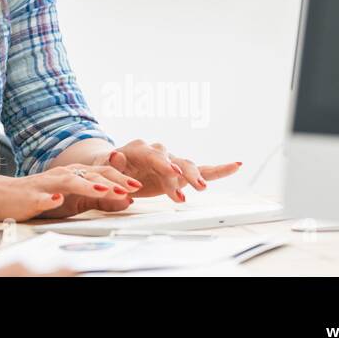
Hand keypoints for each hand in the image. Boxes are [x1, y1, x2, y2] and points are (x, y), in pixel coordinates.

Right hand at [0, 163, 140, 220]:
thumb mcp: (75, 200)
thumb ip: (98, 199)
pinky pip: (42, 196)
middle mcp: (63, 174)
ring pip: (70, 182)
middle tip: (131, 187)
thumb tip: (125, 200)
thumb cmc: (39, 196)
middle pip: (91, 175)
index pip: (101, 173)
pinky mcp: (32, 196)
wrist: (4, 195)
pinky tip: (56, 199)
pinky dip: (50, 198)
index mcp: (74, 174)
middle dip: (112, 181)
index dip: (120, 178)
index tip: (139, 185)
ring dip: (87, 186)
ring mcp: (47, 184)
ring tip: (103, 191)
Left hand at [88, 139, 241, 203]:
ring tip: (201, 188)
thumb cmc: (106, 167)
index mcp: (138, 149)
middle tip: (188, 186)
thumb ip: (110, 163)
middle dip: (180, 173)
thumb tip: (116, 155)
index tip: (172, 174)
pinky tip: (236, 165)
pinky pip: (200, 169)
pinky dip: (218, 169)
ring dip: (195, 176)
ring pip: (186, 165)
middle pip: (172, 161)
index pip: (153, 156)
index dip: (163, 165)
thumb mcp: (102, 166)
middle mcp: (157, 152)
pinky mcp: (179, 172)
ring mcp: (170, 161)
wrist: (112, 166)